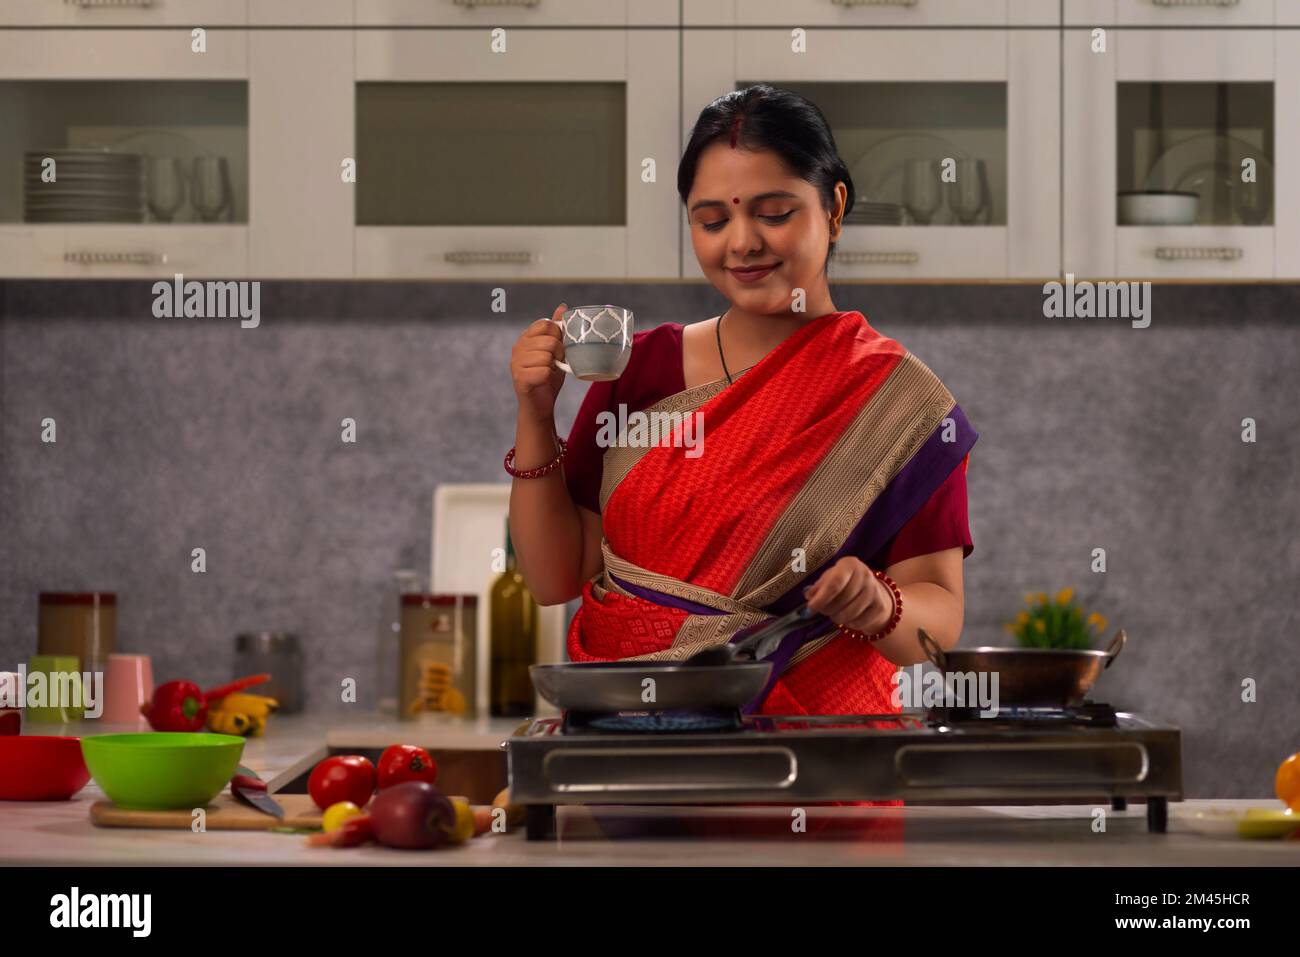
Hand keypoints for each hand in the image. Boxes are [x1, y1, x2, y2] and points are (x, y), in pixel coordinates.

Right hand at [510, 303, 568, 424]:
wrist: (540, 405)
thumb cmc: (548, 377)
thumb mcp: (556, 350)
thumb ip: (557, 330)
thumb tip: (562, 307)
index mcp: (525, 338)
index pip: (546, 323)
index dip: (558, 335)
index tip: (558, 348)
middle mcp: (517, 348)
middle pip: (549, 340)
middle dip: (558, 353)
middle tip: (555, 363)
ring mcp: (516, 363)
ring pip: (547, 356)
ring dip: (553, 367)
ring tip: (548, 372)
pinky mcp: (520, 379)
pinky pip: (544, 372)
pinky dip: (549, 378)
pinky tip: (543, 381)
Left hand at [803, 556, 893, 634]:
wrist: (872, 591)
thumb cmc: (844, 583)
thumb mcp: (829, 579)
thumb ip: (817, 587)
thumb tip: (809, 596)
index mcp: (849, 564)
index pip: (835, 583)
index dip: (821, 598)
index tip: (810, 609)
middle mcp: (865, 575)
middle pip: (841, 601)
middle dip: (827, 610)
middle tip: (823, 610)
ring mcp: (874, 590)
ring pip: (849, 614)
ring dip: (837, 618)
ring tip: (836, 613)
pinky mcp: (880, 606)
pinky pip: (859, 622)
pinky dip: (850, 624)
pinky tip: (850, 617)